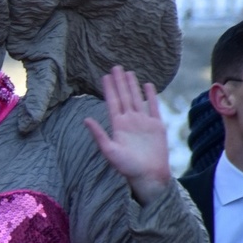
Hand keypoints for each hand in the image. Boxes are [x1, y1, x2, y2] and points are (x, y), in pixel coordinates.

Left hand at [83, 65, 172, 203]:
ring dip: (132, 86)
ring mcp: (143, 122)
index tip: (105, 75)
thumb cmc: (127, 167)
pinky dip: (151, 96)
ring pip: (137, 99)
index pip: (112, 102)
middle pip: (124, 96)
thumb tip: (85, 119)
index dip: (109, 89)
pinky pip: (153, 107)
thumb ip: (98, 134)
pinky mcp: (157, 126)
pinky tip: (147, 85)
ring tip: (128, 72)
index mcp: (117, 126)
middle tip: (115, 66)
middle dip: (119, 82)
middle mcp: (130, 121)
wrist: (149, 176)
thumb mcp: (109, 151)